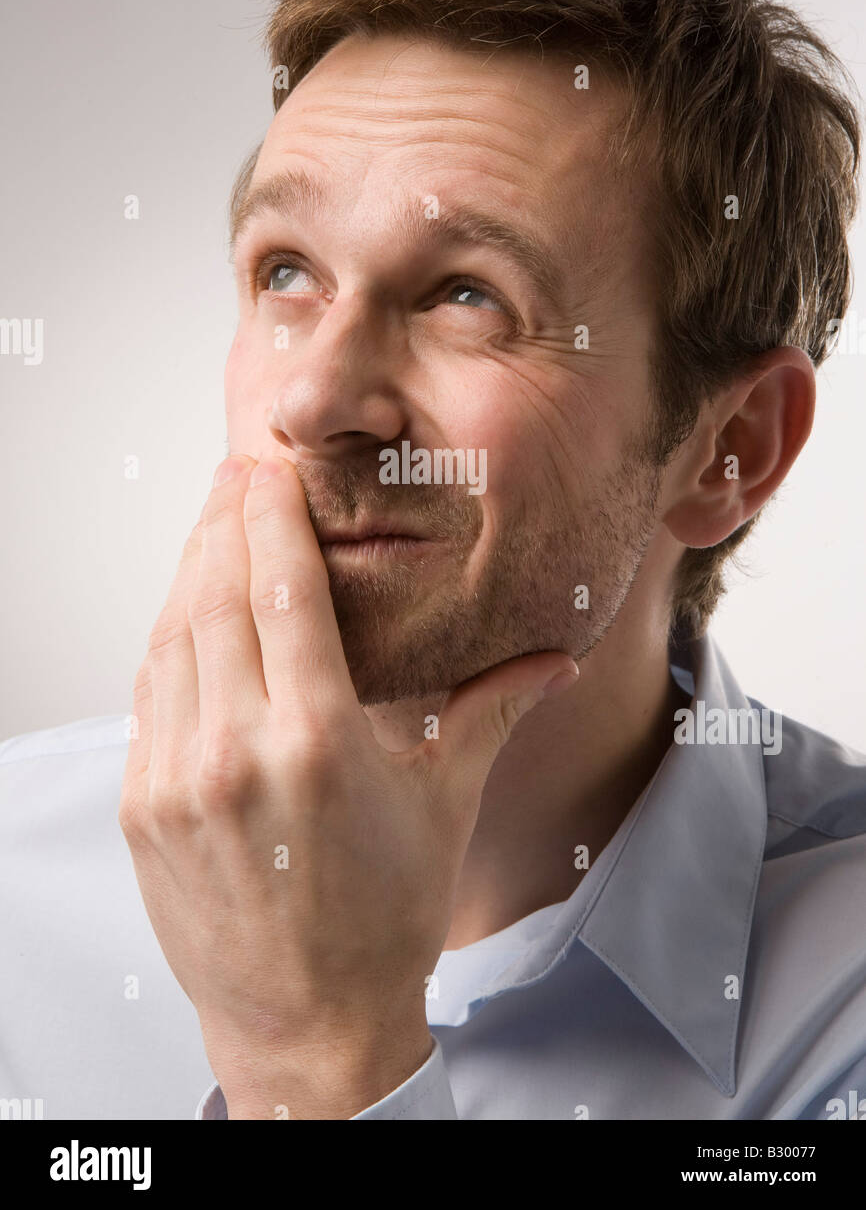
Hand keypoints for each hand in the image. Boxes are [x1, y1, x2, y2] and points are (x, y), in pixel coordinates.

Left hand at [118, 452, 577, 1117]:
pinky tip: (189, 612)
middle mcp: (234, 753)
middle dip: (223, 523)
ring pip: (170, 639)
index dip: (270, 518)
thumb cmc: (385, 916)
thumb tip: (559, 654)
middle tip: (238, 476)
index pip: (279, 591)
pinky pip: (148, 696)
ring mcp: (175, 781)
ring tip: (213, 528)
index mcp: (317, 742)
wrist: (308, 1022)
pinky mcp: (143, 807)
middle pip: (214, 597)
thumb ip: (493, 710)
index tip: (268, 469)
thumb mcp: (444, 803)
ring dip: (189, 572)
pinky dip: (168, 639)